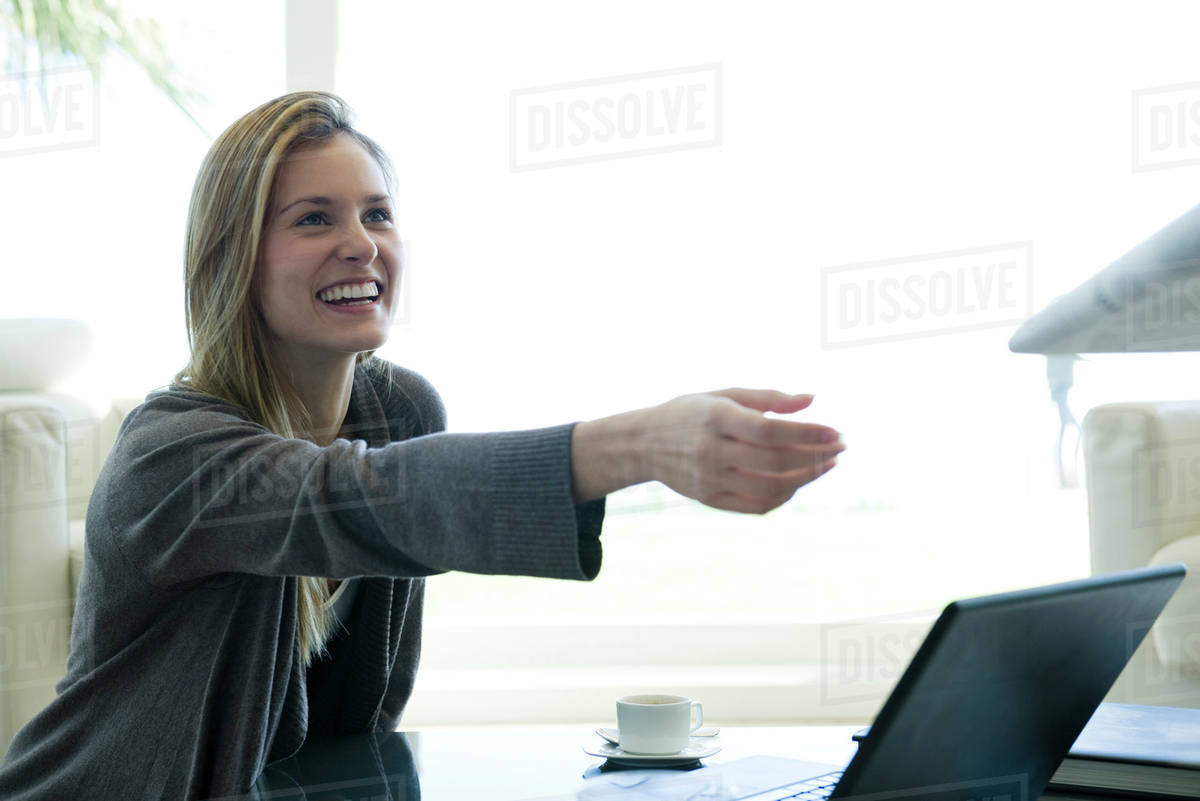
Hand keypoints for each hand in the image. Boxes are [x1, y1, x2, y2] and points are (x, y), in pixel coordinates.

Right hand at [639, 388, 843, 513]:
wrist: (643, 443)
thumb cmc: (691, 412)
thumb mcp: (723, 395)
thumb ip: (768, 398)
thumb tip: (812, 401)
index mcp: (715, 416)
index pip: (770, 430)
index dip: (808, 433)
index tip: (836, 433)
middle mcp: (711, 450)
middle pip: (775, 461)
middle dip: (814, 457)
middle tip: (839, 448)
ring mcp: (709, 479)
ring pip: (770, 487)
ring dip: (806, 479)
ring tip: (825, 465)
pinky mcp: (709, 499)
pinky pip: (757, 506)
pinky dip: (784, 497)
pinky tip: (798, 483)